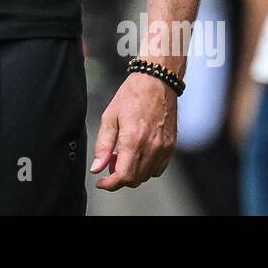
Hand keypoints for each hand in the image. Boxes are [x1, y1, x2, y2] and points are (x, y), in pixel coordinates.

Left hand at [90, 72, 177, 189]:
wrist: (156, 82)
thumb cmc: (132, 95)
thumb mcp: (110, 117)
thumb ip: (103, 145)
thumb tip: (97, 167)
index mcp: (134, 139)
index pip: (123, 176)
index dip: (110, 184)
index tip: (102, 183)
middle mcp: (151, 147)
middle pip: (135, 179)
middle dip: (119, 177)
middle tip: (111, 162)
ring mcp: (163, 148)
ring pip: (147, 176)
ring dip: (133, 172)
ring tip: (124, 154)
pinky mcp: (170, 146)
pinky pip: (158, 168)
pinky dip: (146, 168)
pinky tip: (139, 153)